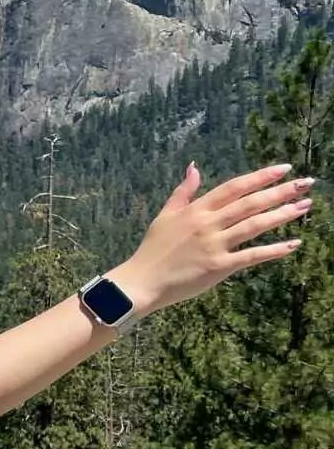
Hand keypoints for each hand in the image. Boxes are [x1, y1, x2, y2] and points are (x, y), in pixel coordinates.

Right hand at [114, 162, 312, 314]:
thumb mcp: (165, 215)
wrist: (142, 280)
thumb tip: (194, 167)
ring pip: (254, 225)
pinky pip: (251, 256)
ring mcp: (214, 245)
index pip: (233, 188)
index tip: (283, 168)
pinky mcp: (219, 267)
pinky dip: (274, 250)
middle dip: (280, 192)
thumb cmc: (153, 249)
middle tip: (307, 183)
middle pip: (249, 203)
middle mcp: (207, 224)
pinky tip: (293, 244)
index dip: (259, 177)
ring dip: (282, 215)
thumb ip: (183, 192)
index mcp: (195, 210)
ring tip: (305, 206)